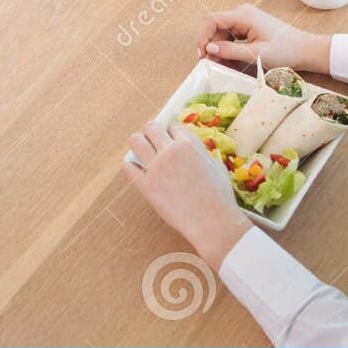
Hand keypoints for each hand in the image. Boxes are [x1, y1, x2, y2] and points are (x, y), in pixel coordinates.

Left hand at [123, 120, 249, 268]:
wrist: (212, 222)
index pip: (172, 125)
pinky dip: (131, 166)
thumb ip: (201, 152)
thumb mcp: (216, 165)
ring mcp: (156, 168)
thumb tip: (192, 147)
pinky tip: (137, 171)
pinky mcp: (146, 186)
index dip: (172, 133)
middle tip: (154, 144)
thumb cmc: (219, 197)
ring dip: (139, 144)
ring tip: (143, 153)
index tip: (171, 141)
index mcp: (189, 144)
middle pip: (151, 127)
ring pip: (135, 140)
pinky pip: (128, 166)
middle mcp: (170, 151)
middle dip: (152, 133)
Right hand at [196, 3, 330, 73]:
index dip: (202, 36)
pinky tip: (228, 61)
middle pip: (215, 26)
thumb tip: (209, 48)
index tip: (202, 55)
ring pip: (222, 32)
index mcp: (244, 15)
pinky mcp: (249, 27)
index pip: (212, 20)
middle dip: (209, 44)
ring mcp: (245, 19)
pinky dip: (227, 48)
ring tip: (219, 65)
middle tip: (209, 64)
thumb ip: (230, 50)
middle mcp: (242, 13)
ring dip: (218, 48)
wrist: (305, 50)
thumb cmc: (285, 51)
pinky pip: (231, 36)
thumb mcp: (255, 54)